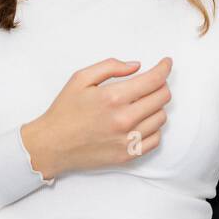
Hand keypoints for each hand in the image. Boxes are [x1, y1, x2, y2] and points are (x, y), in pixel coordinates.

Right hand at [20, 57, 172, 179]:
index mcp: (113, 97)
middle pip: (162, 97)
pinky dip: (153, 127)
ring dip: (156, 106)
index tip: (166, 63)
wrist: (52, 145)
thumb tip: (136, 66)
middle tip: (151, 82)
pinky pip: (156, 139)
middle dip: (161, 84)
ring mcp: (127, 140)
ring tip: (141, 103)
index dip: (164, 68)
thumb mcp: (81, 78)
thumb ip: (110, 66)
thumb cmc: (64, 111)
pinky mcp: (128, 155)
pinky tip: (140, 121)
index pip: (154, 80)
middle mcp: (124, 119)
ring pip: (161, 117)